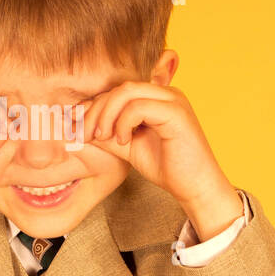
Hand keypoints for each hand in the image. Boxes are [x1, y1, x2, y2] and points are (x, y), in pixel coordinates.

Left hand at [81, 81, 243, 240]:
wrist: (195, 187)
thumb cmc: (167, 167)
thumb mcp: (128, 146)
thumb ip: (108, 132)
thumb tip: (80, 124)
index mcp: (157, 98)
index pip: (119, 91)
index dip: (95, 107)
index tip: (79, 128)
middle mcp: (167, 93)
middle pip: (120, 88)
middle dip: (96, 110)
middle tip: (85, 134)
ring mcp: (173, 100)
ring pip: (126, 92)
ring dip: (106, 115)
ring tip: (103, 137)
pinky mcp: (176, 113)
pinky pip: (138, 107)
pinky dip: (123, 122)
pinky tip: (123, 141)